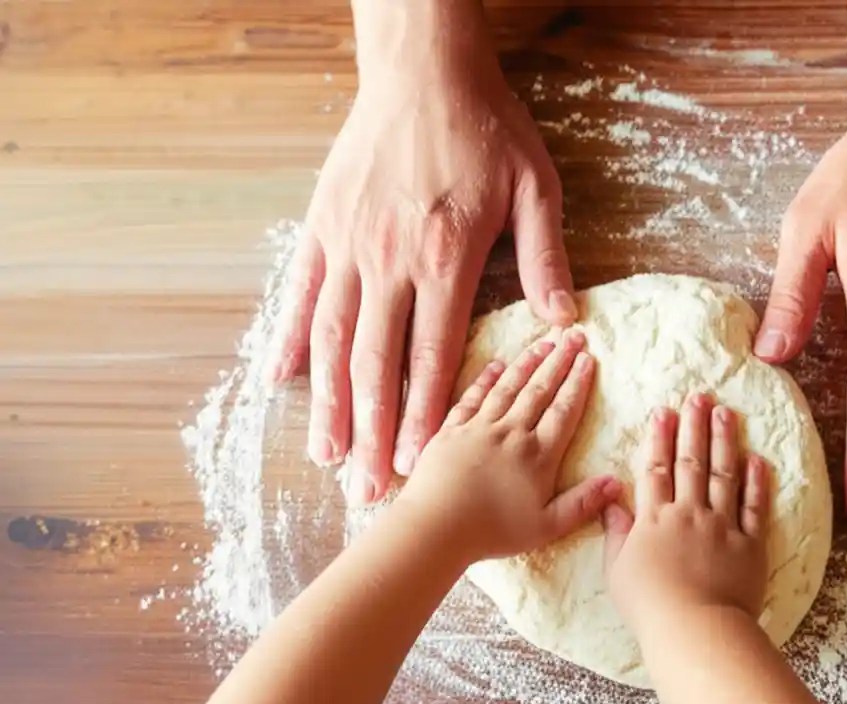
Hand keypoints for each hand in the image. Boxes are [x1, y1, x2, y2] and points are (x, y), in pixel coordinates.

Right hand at [267, 7, 573, 504]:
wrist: (424, 68)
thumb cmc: (486, 127)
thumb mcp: (535, 188)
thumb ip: (545, 259)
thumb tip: (564, 322)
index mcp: (444, 260)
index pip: (431, 359)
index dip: (421, 419)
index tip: (414, 468)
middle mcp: (388, 261)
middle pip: (374, 364)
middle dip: (371, 433)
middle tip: (366, 488)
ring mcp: (348, 245)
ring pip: (330, 338)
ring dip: (326, 402)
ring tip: (325, 454)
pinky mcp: (322, 225)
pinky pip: (299, 292)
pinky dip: (288, 338)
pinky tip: (279, 378)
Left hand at [401, 331, 620, 560]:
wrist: (436, 527)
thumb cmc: (493, 532)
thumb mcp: (547, 527)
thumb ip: (582, 503)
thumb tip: (616, 483)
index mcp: (538, 455)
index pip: (564, 411)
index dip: (578, 383)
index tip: (588, 358)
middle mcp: (512, 433)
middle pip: (540, 390)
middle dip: (559, 361)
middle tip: (572, 335)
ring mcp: (479, 428)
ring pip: (509, 387)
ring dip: (528, 363)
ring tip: (543, 343)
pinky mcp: (451, 431)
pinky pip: (472, 397)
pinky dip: (485, 379)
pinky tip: (496, 365)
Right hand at [602, 394, 770, 630]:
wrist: (694, 628)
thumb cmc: (650, 606)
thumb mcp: (617, 570)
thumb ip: (616, 533)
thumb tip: (610, 502)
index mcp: (655, 519)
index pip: (656, 469)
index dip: (659, 437)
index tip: (663, 411)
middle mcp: (689, 513)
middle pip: (691, 462)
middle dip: (693, 426)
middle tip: (698, 396)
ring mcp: (722, 526)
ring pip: (723, 474)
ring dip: (724, 441)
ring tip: (726, 412)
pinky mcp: (750, 544)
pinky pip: (755, 507)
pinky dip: (757, 482)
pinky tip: (757, 459)